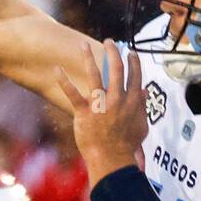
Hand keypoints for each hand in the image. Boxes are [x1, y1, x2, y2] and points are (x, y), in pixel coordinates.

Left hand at [55, 39, 146, 184]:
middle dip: (113, 52)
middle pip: (117, 69)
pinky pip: (72, 93)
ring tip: (83, 45)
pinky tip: (57, 69)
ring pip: (95, 75)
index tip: (131, 53)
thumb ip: (142, 107)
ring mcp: (101, 104)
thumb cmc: (126, 146)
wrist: (112, 159)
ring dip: (89, 58)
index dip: (134, 62)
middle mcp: (118, 99)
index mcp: (132, 102)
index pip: (135, 76)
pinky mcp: (85, 111)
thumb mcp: (142, 126)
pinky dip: (64, 81)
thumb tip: (143, 92)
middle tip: (109, 41)